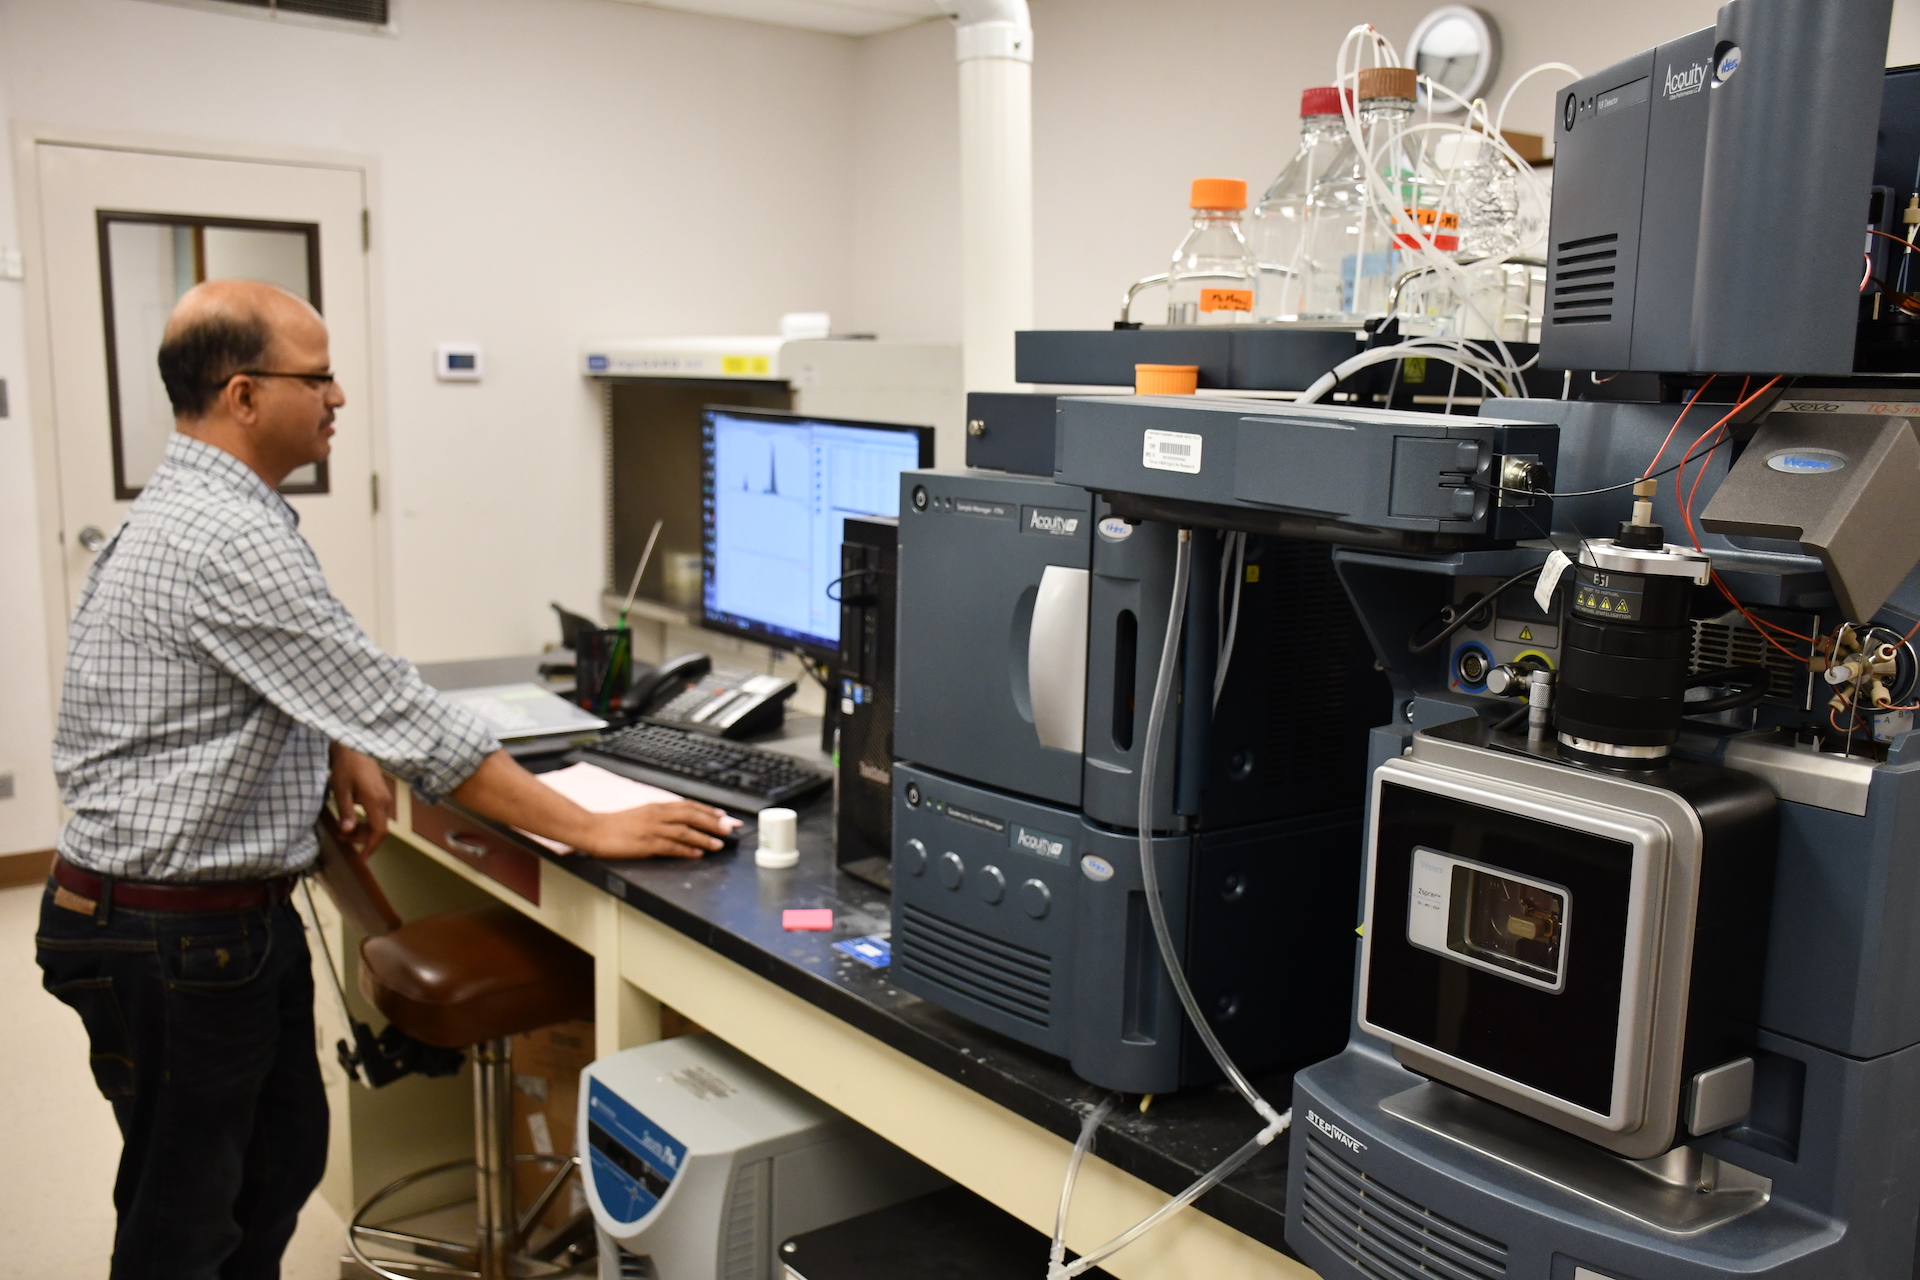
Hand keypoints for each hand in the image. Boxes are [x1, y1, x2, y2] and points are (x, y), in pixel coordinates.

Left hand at [329, 742, 394, 858]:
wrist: (354, 748)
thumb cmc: (346, 767)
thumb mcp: (341, 790)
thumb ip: (345, 812)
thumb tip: (346, 831)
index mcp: (376, 801)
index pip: (379, 831)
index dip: (371, 846)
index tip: (361, 858)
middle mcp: (385, 801)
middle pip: (379, 829)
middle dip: (362, 838)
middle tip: (341, 837)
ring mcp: (385, 797)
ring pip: (378, 822)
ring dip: (363, 830)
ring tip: (343, 828)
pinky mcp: (381, 794)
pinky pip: (378, 814)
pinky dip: (366, 821)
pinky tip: (352, 818)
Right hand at [575, 801, 736, 859]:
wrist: (592, 830)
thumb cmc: (615, 825)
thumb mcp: (641, 815)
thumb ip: (660, 817)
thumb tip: (680, 823)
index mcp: (656, 807)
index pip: (688, 806)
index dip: (708, 811)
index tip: (724, 815)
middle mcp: (657, 815)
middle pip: (691, 816)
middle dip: (713, 822)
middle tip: (730, 828)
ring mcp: (652, 829)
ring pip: (684, 831)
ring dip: (704, 837)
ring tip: (719, 844)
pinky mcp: (645, 844)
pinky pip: (670, 847)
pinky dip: (686, 850)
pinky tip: (697, 853)